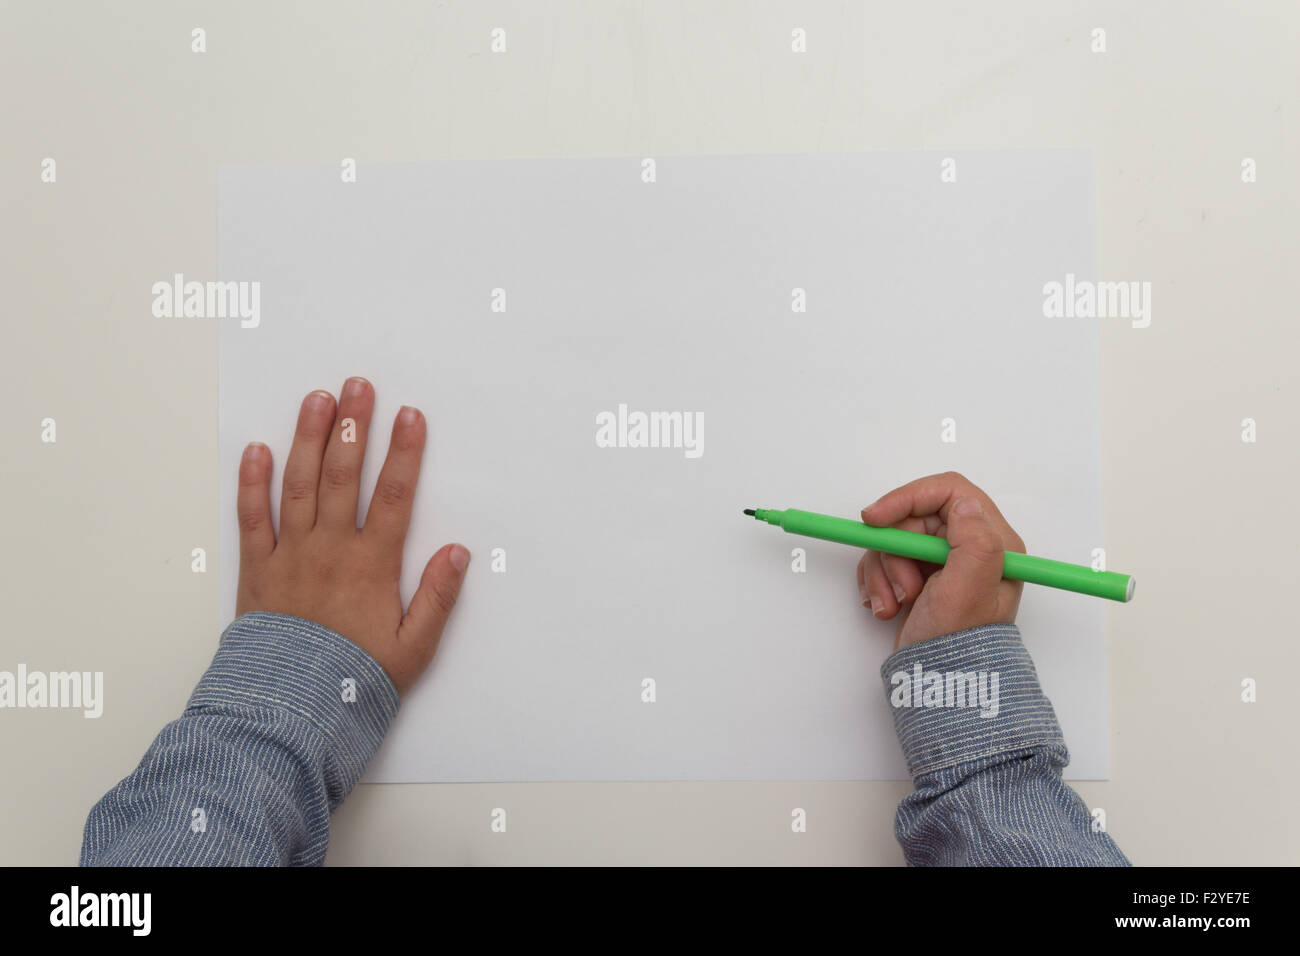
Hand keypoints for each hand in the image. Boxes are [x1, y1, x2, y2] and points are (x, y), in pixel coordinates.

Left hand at [234, 377, 469, 694]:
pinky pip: (252, 518)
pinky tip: (258, 450)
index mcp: (372, 565)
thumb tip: (458, 552)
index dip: (404, 452)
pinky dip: (253, 483)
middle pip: (344, 475)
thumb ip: (438, 597)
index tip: (410, 415)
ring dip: (308, 438)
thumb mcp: (415, 647)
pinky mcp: (258, 569)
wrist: (290, 711)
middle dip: (353, 426)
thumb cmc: (354, 680)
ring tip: (317, 400)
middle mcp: (331, 549)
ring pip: (300, 484)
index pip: (394, 495)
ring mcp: (291, 555)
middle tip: (358, 386)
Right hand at [857, 471, 1023, 651]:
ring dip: (883, 571)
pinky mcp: (917, 575)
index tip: (875, 518)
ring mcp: (941, 562)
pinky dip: (876, 582)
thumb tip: (963, 503)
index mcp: (993, 542)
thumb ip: (975, 541)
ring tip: (896, 604)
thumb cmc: (958, 643)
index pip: (948, 491)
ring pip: (893, 538)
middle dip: (895, 549)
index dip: (908, 497)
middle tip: (903, 586)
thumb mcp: (970, 590)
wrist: (940, 682)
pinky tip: (887, 608)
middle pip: (914, 516)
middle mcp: (968, 546)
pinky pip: (882, 559)